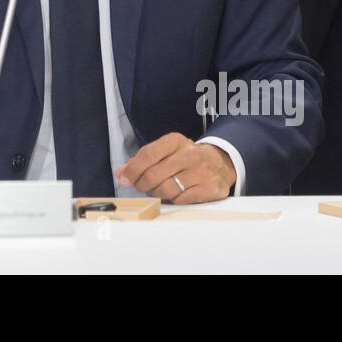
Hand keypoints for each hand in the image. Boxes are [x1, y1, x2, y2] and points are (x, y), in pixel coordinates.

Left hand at [115, 132, 235, 203]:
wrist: (220, 163)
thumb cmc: (186, 159)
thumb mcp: (166, 151)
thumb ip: (142, 160)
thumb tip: (121, 173)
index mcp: (175, 141)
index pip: (147, 155)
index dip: (132, 170)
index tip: (124, 179)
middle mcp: (189, 154)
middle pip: (153, 175)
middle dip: (142, 185)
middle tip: (141, 187)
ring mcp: (201, 172)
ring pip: (166, 190)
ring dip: (158, 194)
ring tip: (161, 190)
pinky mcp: (209, 189)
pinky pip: (181, 200)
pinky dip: (174, 200)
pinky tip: (176, 194)